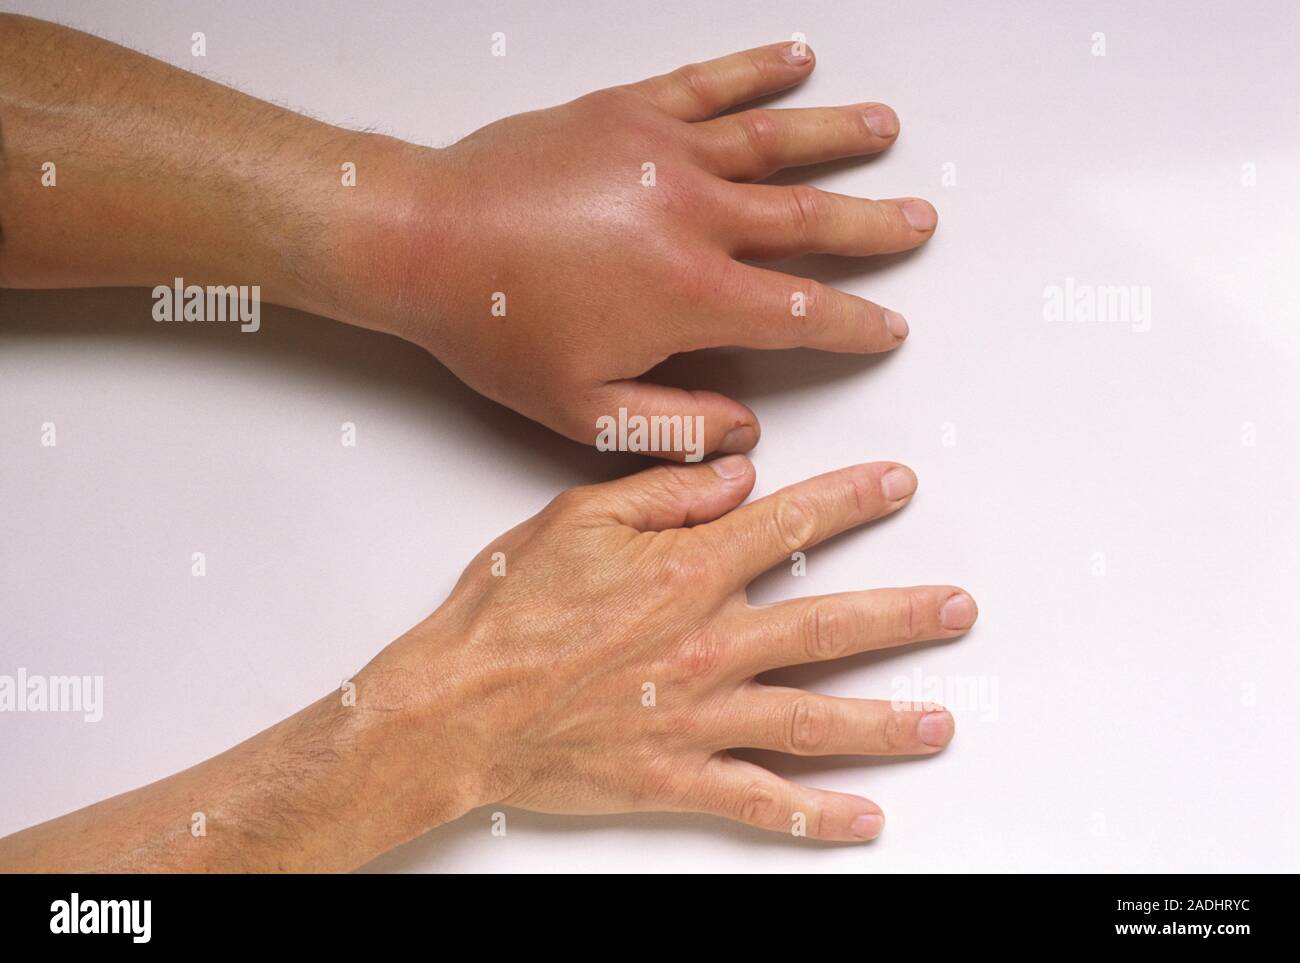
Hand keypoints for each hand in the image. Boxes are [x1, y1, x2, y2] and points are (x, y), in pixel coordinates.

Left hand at [334, 42, 937, 457]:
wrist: (426, 242)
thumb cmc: (496, 327)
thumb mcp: (584, 409)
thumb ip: (677, 423)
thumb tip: (743, 430)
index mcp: (690, 294)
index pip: (800, 312)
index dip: (853, 324)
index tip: (886, 327)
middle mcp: (693, 215)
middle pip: (808, 219)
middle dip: (871, 226)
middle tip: (917, 223)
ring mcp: (665, 153)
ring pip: (776, 142)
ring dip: (837, 138)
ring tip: (886, 132)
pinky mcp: (627, 112)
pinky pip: (710, 84)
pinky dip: (757, 70)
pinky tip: (796, 59)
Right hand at [360, 455, 975, 842]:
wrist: (451, 709)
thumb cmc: (503, 614)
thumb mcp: (576, 518)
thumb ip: (665, 492)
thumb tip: (736, 475)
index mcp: (686, 573)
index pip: (793, 526)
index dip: (853, 501)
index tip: (898, 487)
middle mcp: (707, 644)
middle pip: (831, 625)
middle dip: (905, 616)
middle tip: (958, 610)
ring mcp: (697, 716)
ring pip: (815, 717)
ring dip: (886, 721)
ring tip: (940, 723)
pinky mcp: (675, 776)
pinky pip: (760, 801)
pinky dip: (816, 815)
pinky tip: (864, 819)